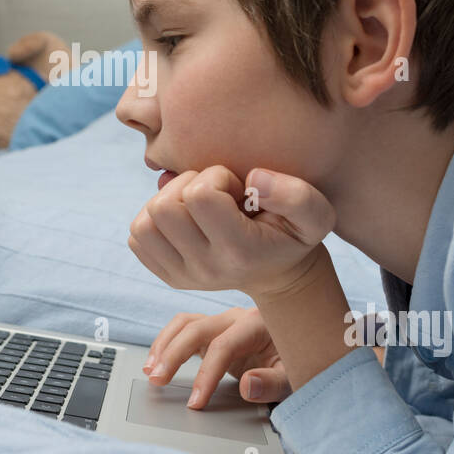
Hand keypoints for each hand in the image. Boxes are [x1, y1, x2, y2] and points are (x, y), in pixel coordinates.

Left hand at [127, 166, 336, 300]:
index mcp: (239, 251)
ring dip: (167, 202)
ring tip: (198, 206)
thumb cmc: (294, 234)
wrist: (280, 271)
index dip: (215, 177)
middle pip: (162, 208)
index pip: (199, 195)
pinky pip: (137, 237)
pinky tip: (186, 220)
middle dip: (186, 186)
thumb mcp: (316, 213)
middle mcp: (206, 268)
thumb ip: (295, 194)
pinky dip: (155, 220)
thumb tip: (252, 179)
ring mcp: (183, 276)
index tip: (235, 188)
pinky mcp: (168, 276)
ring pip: (143, 223)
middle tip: (214, 195)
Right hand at [144, 308, 290, 409]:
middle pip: (197, 328)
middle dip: (174, 354)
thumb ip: (272, 383)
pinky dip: (168, 342)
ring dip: (164, 344)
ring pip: (185, 323)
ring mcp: (223, 322)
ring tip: (150, 370)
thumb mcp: (295, 377)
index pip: (223, 346)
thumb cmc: (299, 362)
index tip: (195, 402)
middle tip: (157, 380)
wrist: (306, 346)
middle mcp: (236, 318)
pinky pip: (185, 329)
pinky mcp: (214, 331)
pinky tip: (157, 360)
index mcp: (256, 325)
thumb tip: (247, 385)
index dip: (206, 374)